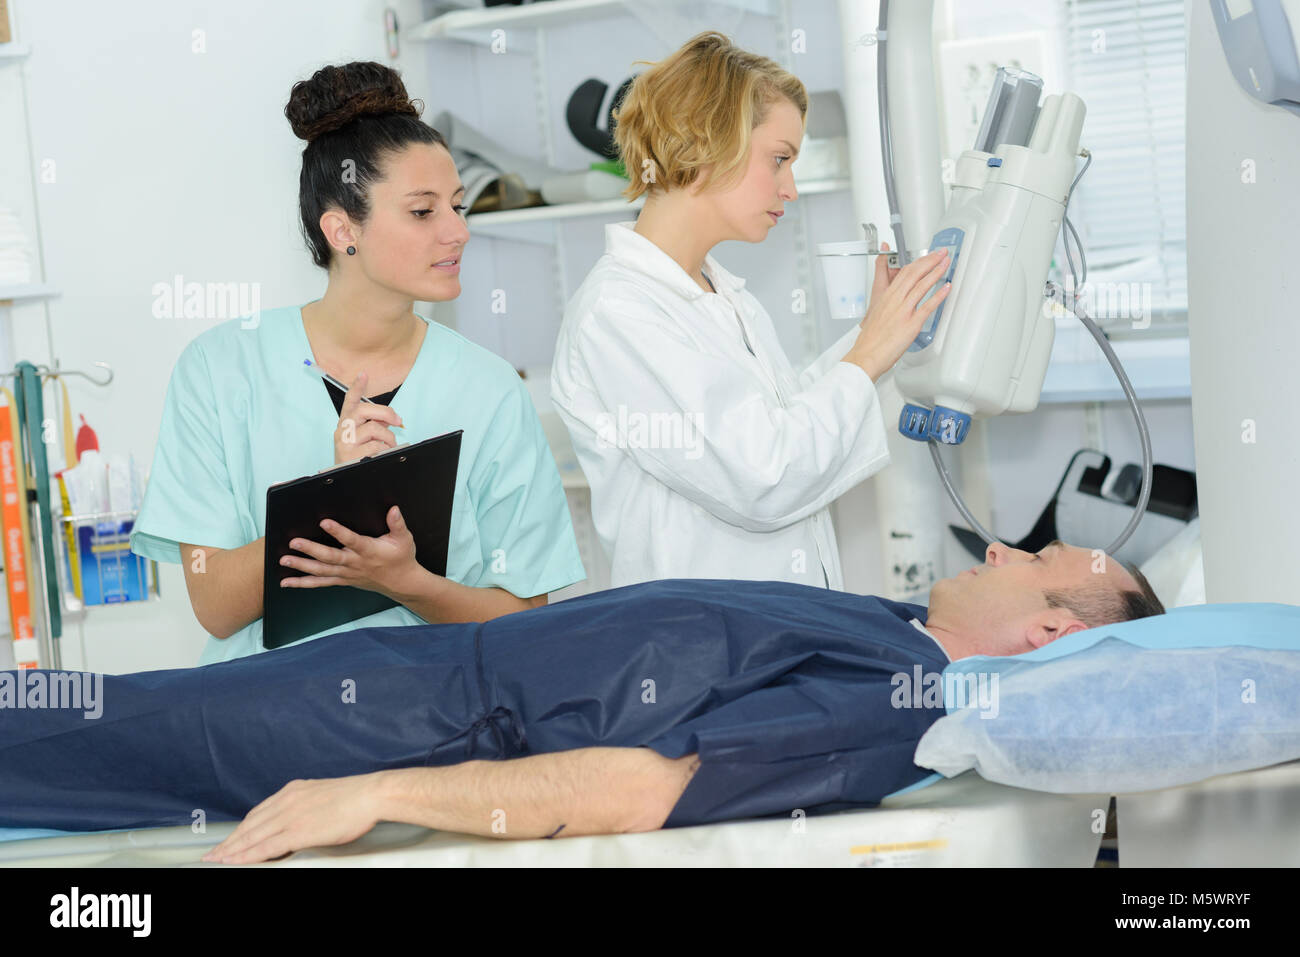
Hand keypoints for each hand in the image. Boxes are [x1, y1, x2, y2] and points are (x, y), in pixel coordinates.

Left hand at [201, 775, 383, 864]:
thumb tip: (300, 819)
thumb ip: (305, 806)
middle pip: (250, 825)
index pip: (258, 813)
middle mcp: (286, 801)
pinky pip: (265, 847)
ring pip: (252, 836)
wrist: (369, 794)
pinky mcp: (298, 831)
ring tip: (218, 859)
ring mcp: (290, 816)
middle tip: (213, 853)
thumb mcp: (321, 795)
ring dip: (232, 850)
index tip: (229, 838)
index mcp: (292, 791)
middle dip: (229, 841)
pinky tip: (236, 861)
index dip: (241, 828)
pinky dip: (247, 855)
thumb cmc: (354, 797)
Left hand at [278, 506, 420, 599]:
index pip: (352, 540)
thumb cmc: (401, 558)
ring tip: (284, 560)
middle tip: (294, 543)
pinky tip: (287, 582)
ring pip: (322, 571)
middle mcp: (355, 563)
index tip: (325, 522)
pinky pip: (321, 583)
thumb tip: (393, 509)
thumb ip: (398, 524)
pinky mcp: (342, 580)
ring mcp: (347, 574)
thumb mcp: (404, 539)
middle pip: (330, 557)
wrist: (401, 583)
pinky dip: (303, 583)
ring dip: (302, 566)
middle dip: (311, 550)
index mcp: (369, 551)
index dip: (338, 532)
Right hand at [334, 371, 405, 465]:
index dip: (357, 387)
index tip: (364, 374)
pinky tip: (383, 454)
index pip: (350, 401)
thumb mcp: (362, 439)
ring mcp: (344, 442)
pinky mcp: (350, 455)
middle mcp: (342, 429)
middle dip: (385, 413)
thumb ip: (374, 425)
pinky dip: (386, 449)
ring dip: (389, 437)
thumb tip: (392, 419)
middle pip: (363, 410)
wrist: (344, 479)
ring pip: (373, 428)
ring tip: (389, 445)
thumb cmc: (357, 457)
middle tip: (398, 421)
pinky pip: (376, 446)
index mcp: (346, 423)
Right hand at [845, 243, 952, 380]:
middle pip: (914, 273)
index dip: (918, 261)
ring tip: (946, 264)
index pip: (903, 272)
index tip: (927, 255)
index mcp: (886, 297)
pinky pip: (927, 306)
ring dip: (936, 272)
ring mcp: (903, 311)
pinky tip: (946, 288)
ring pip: (921, 285)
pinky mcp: (910, 323)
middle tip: (941, 253)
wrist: (866, 355)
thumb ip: (889, 305)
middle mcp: (894, 300)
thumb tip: (897, 303)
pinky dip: (938, 295)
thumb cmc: (870, 340)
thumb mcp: (876, 314)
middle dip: (930, 260)